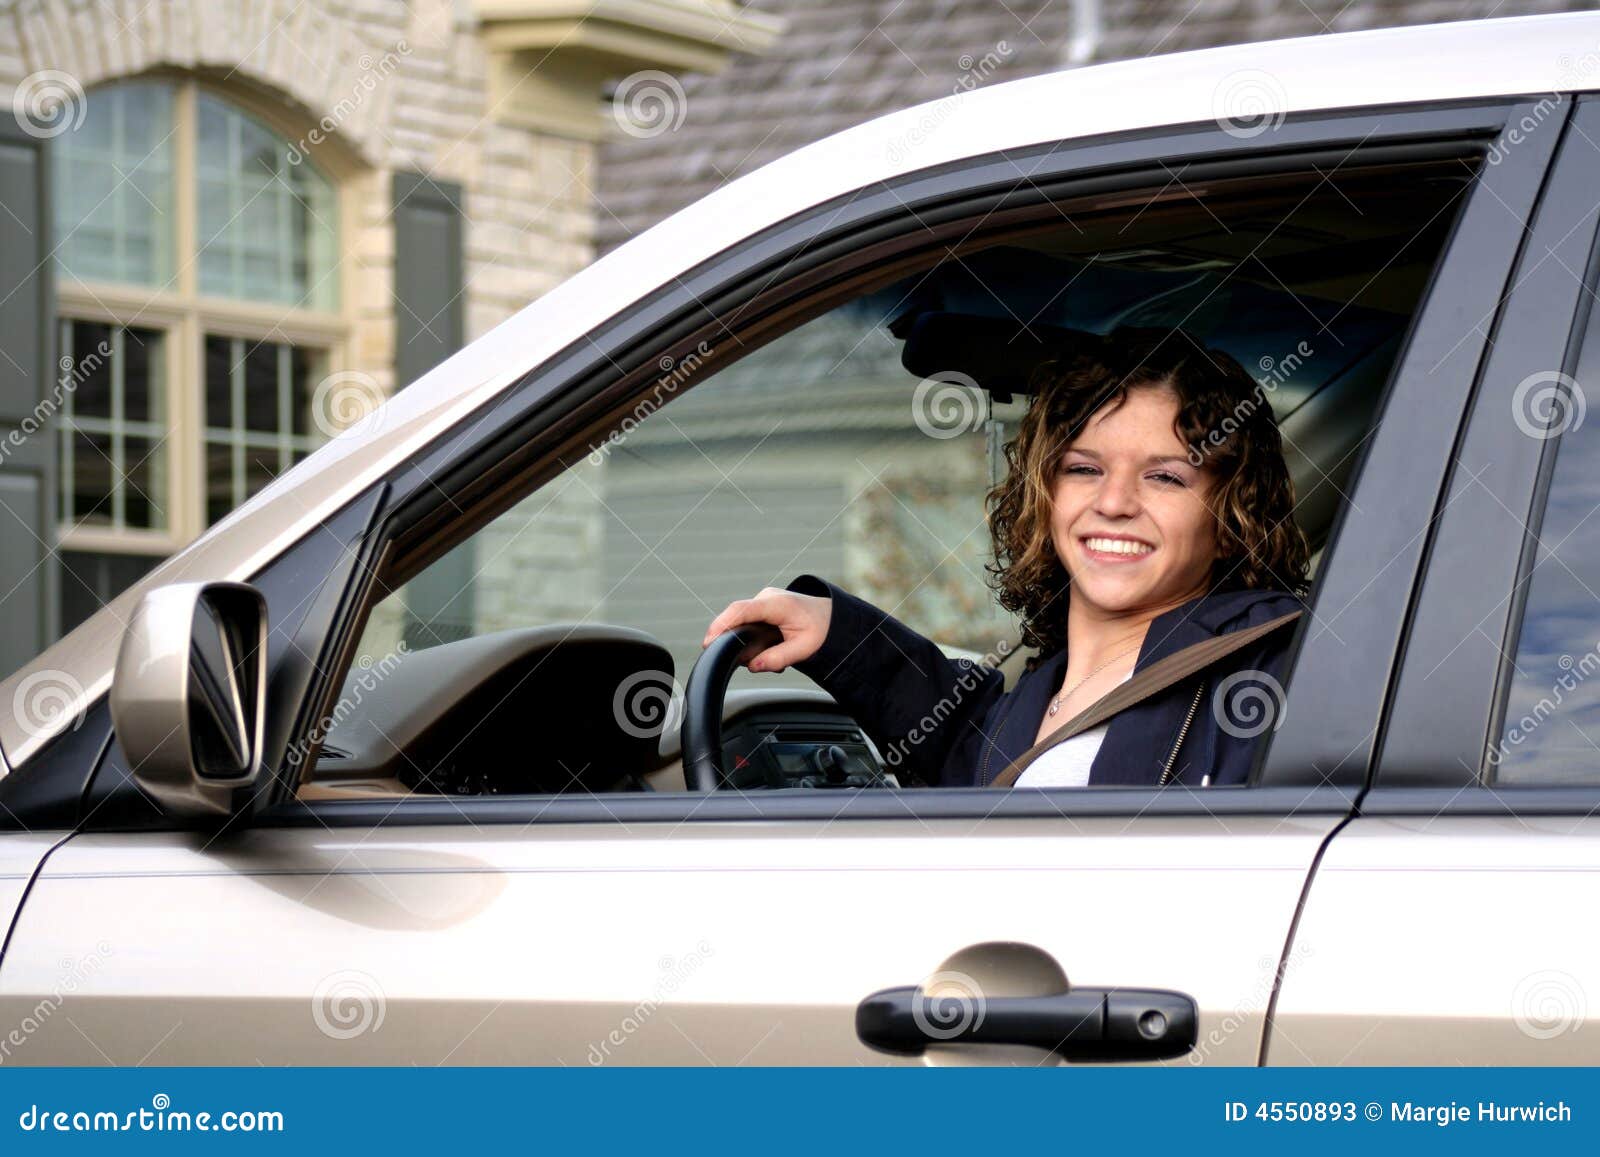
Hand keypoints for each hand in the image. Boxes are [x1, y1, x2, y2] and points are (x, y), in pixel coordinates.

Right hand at [702, 587, 831, 672]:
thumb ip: (778, 658)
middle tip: (740, 661)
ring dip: (747, 642)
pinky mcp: (763, 608)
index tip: (708, 641)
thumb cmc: (821, 630)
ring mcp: (764, 601)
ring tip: (771, 656)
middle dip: (733, 640)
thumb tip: (752, 666)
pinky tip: (771, 649)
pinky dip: (753, 639)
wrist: (833, 618)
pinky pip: (749, 623)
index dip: (721, 624)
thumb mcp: (805, 649)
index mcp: (778, 604)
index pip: (741, 610)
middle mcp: (767, 598)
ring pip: (742, 622)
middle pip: (736, 617)